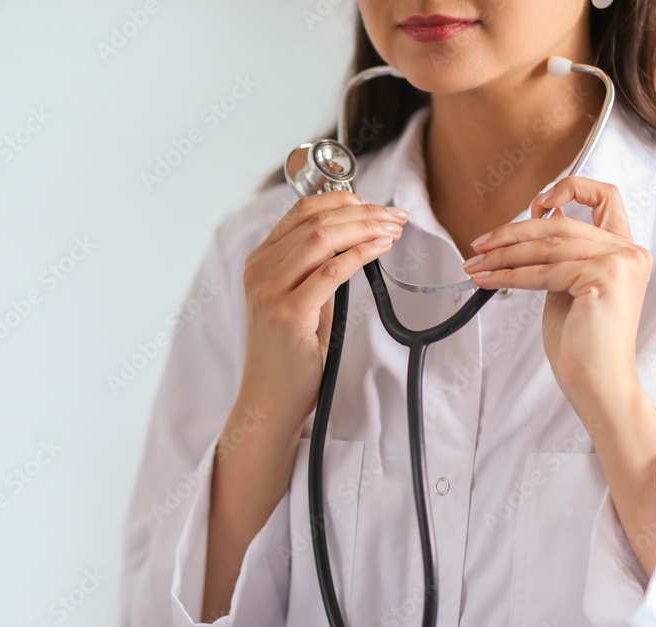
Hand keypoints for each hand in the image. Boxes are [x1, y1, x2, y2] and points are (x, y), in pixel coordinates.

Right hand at [239, 190, 407, 434]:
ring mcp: (270, 290)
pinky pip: (331, 271)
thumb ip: (313, 271)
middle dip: (363, 211)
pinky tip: (380, 249)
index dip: (342, 199)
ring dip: (366, 228)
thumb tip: (353, 241)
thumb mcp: (297, 301)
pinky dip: (360, 254)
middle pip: (316, 219)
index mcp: (259, 261)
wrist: (269, 399)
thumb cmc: (289, 355)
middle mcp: (259, 270)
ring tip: (394, 229)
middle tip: (396, 216)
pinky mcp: (288, 313)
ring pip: (323, 238)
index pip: (301, 211)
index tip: (374, 205)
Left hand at [461, 176, 651, 411]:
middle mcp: (628, 252)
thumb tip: (524, 233)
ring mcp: (619, 263)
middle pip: (560, 224)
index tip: (536, 203)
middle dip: (512, 232)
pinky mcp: (603, 278)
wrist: (598, 383)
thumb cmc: (582, 343)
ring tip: (475, 264)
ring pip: (547, 246)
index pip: (605, 197)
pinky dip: (508, 275)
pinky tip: (487, 280)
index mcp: (625, 250)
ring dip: (503, 255)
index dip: (570, 188)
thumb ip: (560, 257)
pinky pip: (543, 271)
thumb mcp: (569, 287)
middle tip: (479, 244)